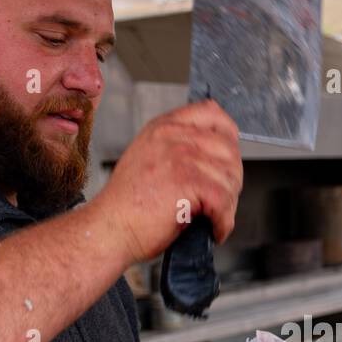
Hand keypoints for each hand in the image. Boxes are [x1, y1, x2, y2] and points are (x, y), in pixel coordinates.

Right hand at [98, 99, 242, 266]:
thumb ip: (178, 148)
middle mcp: (173, 136)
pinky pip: (224, 200)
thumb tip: (213, 157)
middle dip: (231, 179)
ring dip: (228, 204)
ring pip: (229, 177)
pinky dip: (224, 221)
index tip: (230, 157)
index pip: (211, 113)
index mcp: (164, 128)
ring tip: (214, 218)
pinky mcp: (187, 182)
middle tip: (221, 200)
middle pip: (228, 149)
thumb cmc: (128, 205)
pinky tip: (214, 228)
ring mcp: (181, 157)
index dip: (229, 136)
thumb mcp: (148, 159)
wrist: (109, 228)